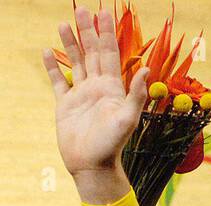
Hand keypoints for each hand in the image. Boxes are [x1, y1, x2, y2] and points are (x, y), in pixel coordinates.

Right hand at [42, 7, 148, 178]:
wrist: (93, 166)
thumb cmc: (112, 146)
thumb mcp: (127, 119)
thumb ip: (136, 94)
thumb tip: (146, 69)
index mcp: (112, 88)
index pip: (109, 53)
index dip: (106, 33)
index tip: (105, 12)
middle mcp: (97, 88)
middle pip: (91, 53)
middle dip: (88, 31)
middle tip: (83, 8)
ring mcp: (80, 95)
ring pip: (75, 63)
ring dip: (70, 43)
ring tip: (63, 23)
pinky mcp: (65, 106)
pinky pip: (58, 82)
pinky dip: (53, 67)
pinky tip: (47, 52)